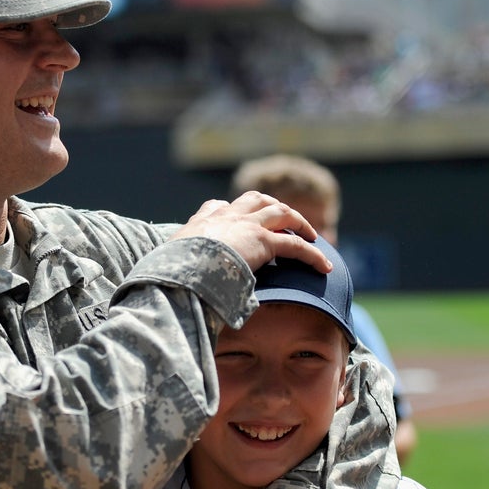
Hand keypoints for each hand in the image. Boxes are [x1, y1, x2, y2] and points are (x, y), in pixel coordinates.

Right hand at [170, 192, 330, 272]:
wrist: (183, 267)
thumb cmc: (170, 272)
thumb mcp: (166, 266)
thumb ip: (174, 269)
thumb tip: (165, 288)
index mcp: (202, 223)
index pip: (217, 207)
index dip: (229, 211)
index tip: (234, 217)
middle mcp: (226, 218)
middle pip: (255, 200)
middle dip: (272, 206)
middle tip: (284, 218)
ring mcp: (247, 226)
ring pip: (281, 213)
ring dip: (299, 222)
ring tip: (313, 236)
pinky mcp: (263, 241)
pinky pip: (296, 245)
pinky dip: (312, 255)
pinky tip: (324, 266)